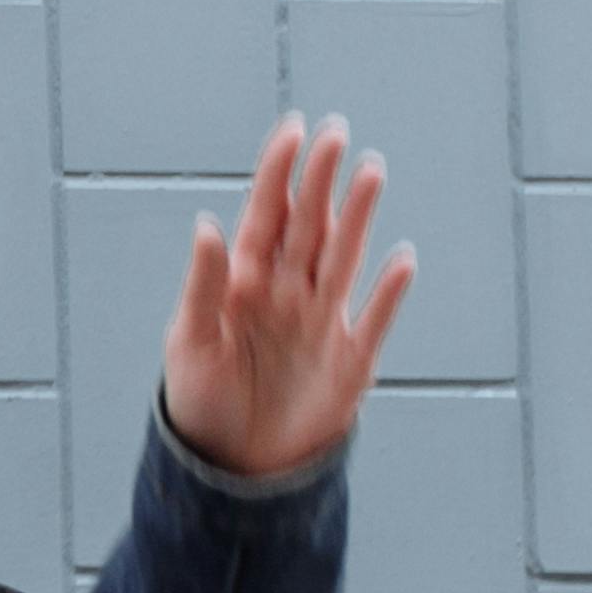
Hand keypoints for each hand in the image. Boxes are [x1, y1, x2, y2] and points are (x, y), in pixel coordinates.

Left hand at [160, 113, 413, 480]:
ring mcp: (321, 322)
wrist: (234, 463)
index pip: (265, 216)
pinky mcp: (349, 361)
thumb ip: (202, 284)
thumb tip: (206, 224)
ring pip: (343, 258)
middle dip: (321, 179)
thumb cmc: (200, 400)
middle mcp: (286, 293)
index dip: (278, 172)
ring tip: (372, 170)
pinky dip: (388, 293)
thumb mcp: (189, 341)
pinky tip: (402, 260)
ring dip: (358, 217)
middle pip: (309, 225)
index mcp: (243, 283)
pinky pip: (374, 319)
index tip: (293, 129)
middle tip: (336, 131)